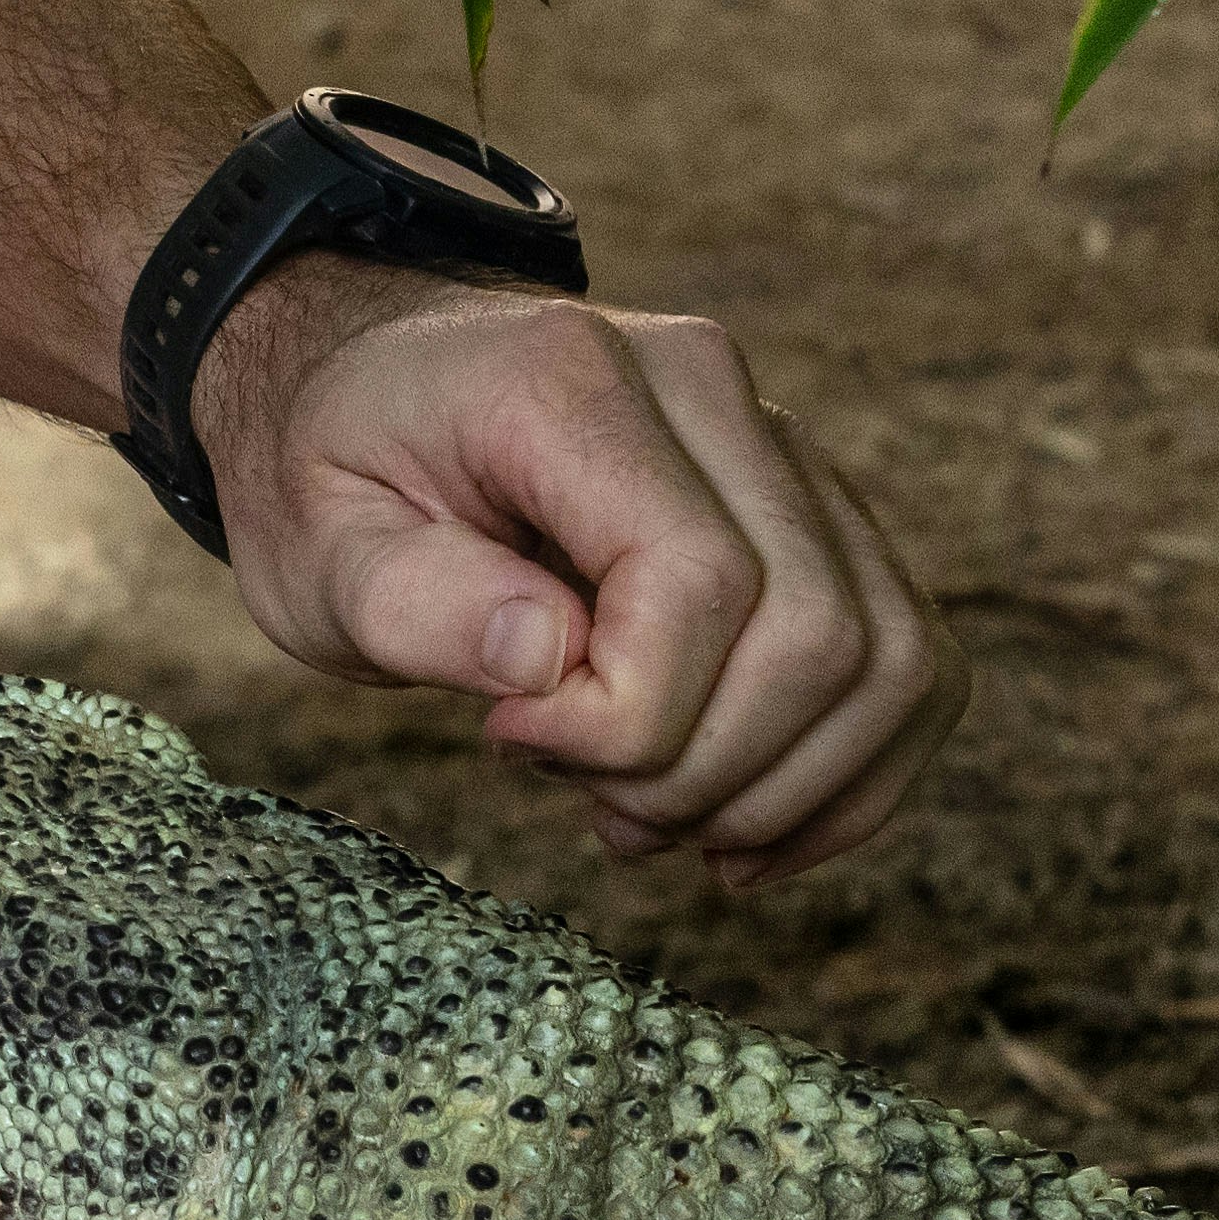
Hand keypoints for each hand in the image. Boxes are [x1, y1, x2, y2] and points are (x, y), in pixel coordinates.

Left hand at [193, 258, 963, 878]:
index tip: (511, 743)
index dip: (630, 719)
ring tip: (648, 821)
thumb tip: (551, 662)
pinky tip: (740, 835)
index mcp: (576, 384)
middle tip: (586, 801)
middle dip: (706, 773)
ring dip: (783, 790)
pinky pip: (906, 657)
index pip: (699, 584)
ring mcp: (780, 446)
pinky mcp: (813, 513)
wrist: (355, 387)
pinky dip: (845, 775)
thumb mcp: (312, 547)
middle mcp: (711, 392)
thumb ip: (415, 604)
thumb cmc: (328, 473)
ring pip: (891, 654)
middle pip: (818, 632)